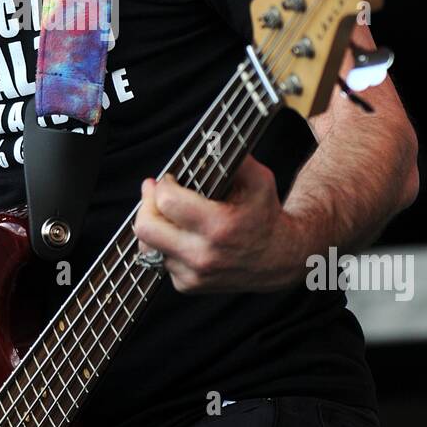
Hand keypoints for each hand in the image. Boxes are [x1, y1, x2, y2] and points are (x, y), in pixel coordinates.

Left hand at [132, 157, 304, 292]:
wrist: (280, 258)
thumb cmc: (266, 215)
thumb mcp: (259, 180)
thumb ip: (234, 158)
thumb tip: (210, 141)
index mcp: (218, 227)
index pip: (167, 203)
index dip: (162, 185)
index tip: (170, 179)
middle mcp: (203, 255)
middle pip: (145, 228)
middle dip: (146, 204)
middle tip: (154, 192)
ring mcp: (193, 274)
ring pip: (148, 244)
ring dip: (154, 223)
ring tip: (166, 211)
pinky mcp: (188, 285)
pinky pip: (159, 259)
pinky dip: (164, 244)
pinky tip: (180, 233)